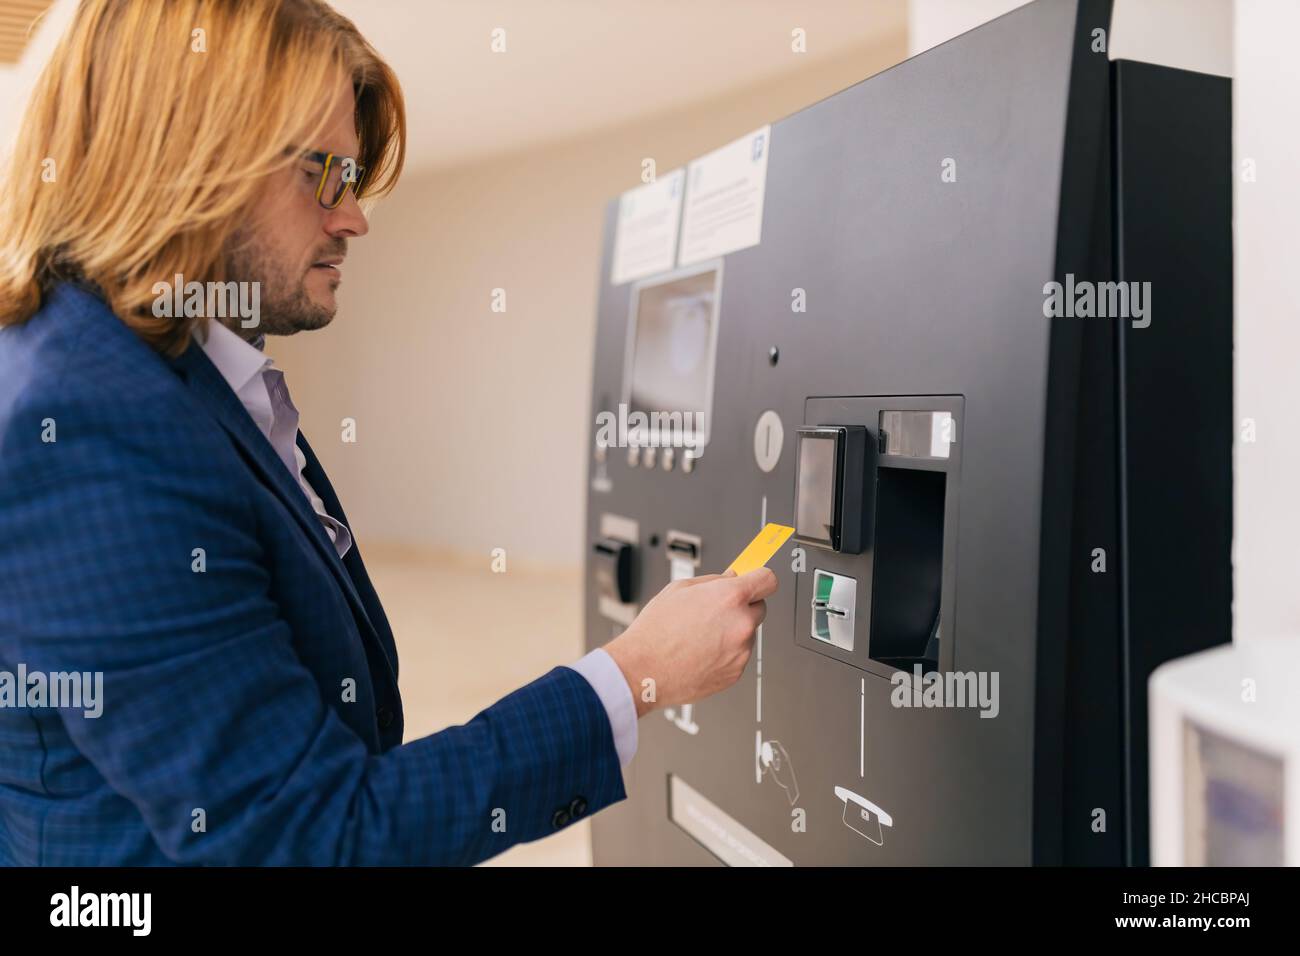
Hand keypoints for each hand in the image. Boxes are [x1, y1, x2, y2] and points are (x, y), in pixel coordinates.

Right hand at [604, 567, 776, 717]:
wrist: (644, 670)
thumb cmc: (656, 631)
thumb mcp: (679, 589)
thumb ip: (713, 580)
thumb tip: (731, 578)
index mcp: (730, 597)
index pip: (768, 580)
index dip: (759, 578)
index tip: (755, 581)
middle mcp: (741, 624)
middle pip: (760, 608)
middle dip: (743, 607)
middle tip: (717, 611)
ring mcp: (741, 651)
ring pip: (747, 633)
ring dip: (732, 632)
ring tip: (701, 635)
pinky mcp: (736, 673)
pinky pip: (738, 656)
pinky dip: (726, 653)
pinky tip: (701, 652)